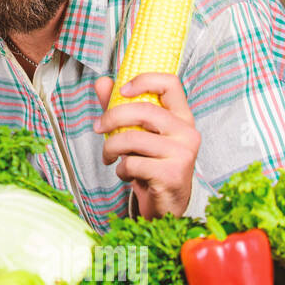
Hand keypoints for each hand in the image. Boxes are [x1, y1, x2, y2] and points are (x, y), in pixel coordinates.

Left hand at [92, 73, 199, 217]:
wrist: (166, 204)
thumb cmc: (151, 164)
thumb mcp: (136, 133)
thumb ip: (119, 107)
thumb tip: (102, 81)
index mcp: (181, 117)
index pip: (170, 83)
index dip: (144, 80)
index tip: (122, 90)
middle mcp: (187, 132)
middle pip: (143, 110)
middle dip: (111, 117)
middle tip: (97, 127)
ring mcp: (182, 153)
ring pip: (132, 138)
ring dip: (111, 147)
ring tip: (109, 156)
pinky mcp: (172, 174)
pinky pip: (133, 163)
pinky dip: (121, 169)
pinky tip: (126, 174)